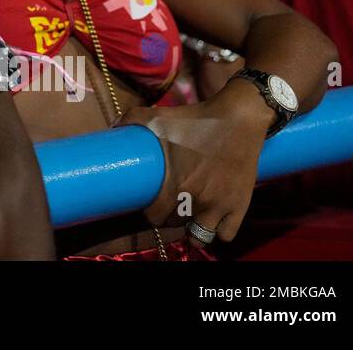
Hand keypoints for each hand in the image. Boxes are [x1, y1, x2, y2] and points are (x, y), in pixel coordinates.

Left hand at [118, 95, 267, 245]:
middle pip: (175, 225)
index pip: (155, 217)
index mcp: (175, 185)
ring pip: (200, 235)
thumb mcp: (160, 117)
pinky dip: (219, 231)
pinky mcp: (239, 205)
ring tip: (189, 216)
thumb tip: (113, 125)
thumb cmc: (196, 119)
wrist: (237, 119)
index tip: (150, 204)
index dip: (150, 213)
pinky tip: (212, 219)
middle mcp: (197, 201)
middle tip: (169, 205)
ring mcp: (220, 206)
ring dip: (192, 228)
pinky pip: (226, 234)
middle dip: (170, 218)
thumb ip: (133, 118)